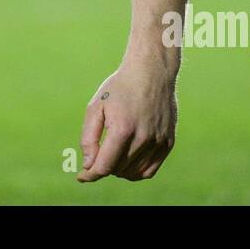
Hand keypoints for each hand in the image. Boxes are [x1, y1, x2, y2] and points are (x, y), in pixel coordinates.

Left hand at [77, 54, 177, 182]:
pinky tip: (126, 162)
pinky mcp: (168, 143)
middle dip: (103, 165)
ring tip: (111, 153)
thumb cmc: (119, 88)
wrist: (152, 72)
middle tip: (97, 154)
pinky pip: (149, 171)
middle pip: (117, 169)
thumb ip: (89, 137)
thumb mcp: (96, 107)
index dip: (90, 174)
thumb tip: (88, 165)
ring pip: (132, 172)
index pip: (104, 166)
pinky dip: (135, 172)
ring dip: (118, 169)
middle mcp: (143, 138)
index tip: (81, 176)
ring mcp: (158, 142)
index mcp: (123, 129)